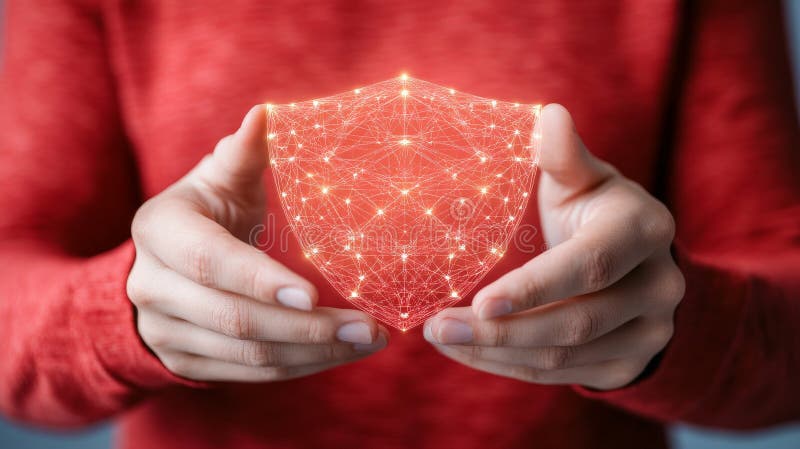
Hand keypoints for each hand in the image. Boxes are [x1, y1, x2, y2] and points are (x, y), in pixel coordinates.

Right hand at [127, 106, 387, 381]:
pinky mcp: (186, 362)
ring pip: (248, 356)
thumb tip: (267, 113)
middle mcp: (153, 286)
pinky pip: (250, 374)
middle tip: (369, 328)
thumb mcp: (216, 179)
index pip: (211, 263)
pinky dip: (300, 368)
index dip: (260, 281)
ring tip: (368, 342)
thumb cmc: (204, 213)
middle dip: (307, 329)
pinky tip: (339, 354)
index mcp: (160, 231)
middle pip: (235, 320)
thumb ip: (243, 153)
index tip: (314, 295)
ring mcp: (166, 331)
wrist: (161, 268)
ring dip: (313, 353)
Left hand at [423, 104, 683, 389]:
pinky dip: (508, 368)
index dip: (537, 288)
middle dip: (500, 332)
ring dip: (496, 354)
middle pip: (574, 323)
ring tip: (441, 338)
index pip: (590, 266)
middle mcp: (658, 286)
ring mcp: (649, 333)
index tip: (480, 303)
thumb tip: (550, 116)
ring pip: (564, 358)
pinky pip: (562, 376)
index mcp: (643, 229)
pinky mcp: (627, 365)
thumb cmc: (593, 212)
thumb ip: (564, 157)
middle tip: (437, 328)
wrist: (637, 267)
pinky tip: (469, 352)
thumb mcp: (584, 180)